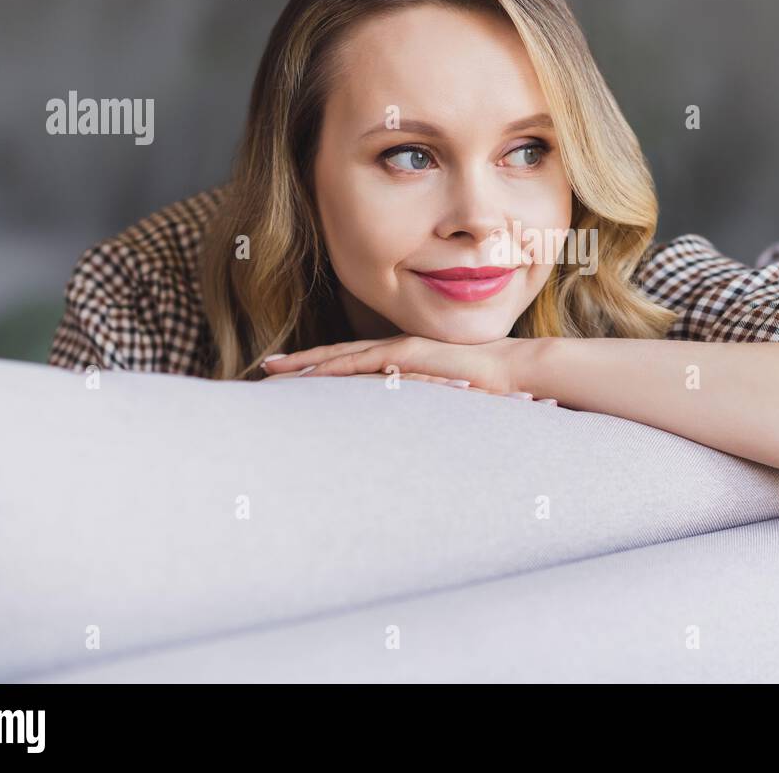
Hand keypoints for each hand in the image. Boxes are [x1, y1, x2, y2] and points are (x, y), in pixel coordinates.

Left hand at [259, 335, 556, 403]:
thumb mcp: (444, 398)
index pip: (351, 363)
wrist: (513, 371)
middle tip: (265, 370)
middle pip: (336, 357)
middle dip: (299, 363)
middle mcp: (395, 351)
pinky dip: (335, 366)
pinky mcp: (408, 355)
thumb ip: (423, 402)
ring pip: (342, 357)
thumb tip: (405, 428)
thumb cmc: (484, 388)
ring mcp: (400, 350)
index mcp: (401, 361)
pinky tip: (312, 373)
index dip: (318, 366)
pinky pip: (364, 361)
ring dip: (307, 364)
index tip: (288, 374)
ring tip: (276, 371)